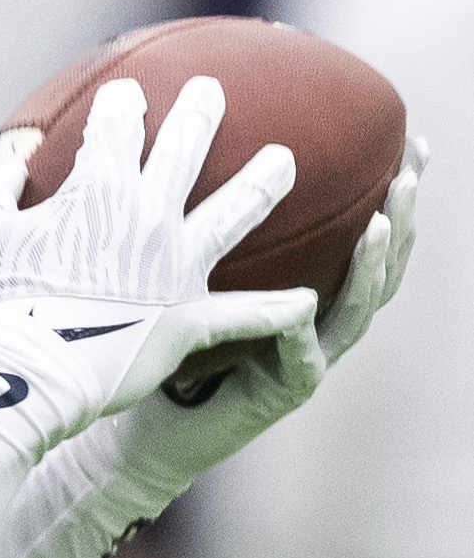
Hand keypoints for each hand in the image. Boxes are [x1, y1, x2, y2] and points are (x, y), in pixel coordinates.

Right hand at [0, 76, 315, 435]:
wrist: (32, 368)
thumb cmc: (2, 297)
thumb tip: (16, 157)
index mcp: (98, 189)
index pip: (117, 126)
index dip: (122, 103)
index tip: (128, 94)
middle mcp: (149, 215)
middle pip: (186, 148)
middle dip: (201, 112)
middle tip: (213, 90)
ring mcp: (177, 263)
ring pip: (236, 211)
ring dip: (264, 182)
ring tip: (285, 161)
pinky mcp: (190, 315)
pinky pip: (245, 312)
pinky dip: (277, 310)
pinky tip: (306, 301)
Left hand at [73, 133, 425, 512]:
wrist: (149, 420)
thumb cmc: (168, 341)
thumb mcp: (185, 268)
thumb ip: (197, 218)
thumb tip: (172, 140)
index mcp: (309, 286)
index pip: (364, 230)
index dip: (392, 190)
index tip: (408, 137)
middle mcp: (320, 318)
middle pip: (380, 262)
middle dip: (402, 216)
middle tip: (409, 170)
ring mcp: (311, 355)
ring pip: (360, 305)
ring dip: (374, 263)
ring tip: (380, 222)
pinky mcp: (287, 390)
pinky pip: (302, 356)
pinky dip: (302, 330)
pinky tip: (304, 306)